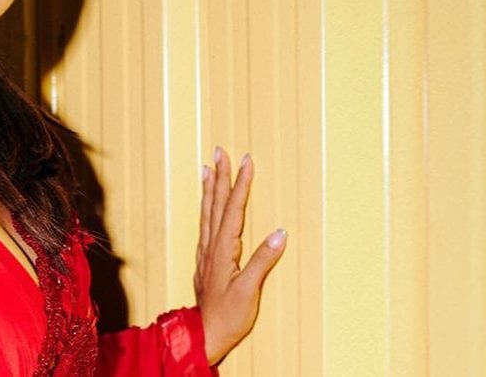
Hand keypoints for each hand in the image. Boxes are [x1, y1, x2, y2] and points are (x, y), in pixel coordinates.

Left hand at [194, 147, 285, 365]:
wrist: (205, 334)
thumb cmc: (228, 315)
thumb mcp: (249, 290)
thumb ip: (263, 260)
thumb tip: (280, 233)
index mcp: (223, 249)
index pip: (233, 209)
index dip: (240, 183)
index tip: (245, 160)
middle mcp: (211, 246)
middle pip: (215, 203)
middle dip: (220, 175)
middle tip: (220, 151)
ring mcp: (206, 252)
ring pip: (207, 211)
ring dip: (209, 188)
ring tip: (208, 167)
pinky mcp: (206, 260)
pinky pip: (205, 224)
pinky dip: (206, 207)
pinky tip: (207, 203)